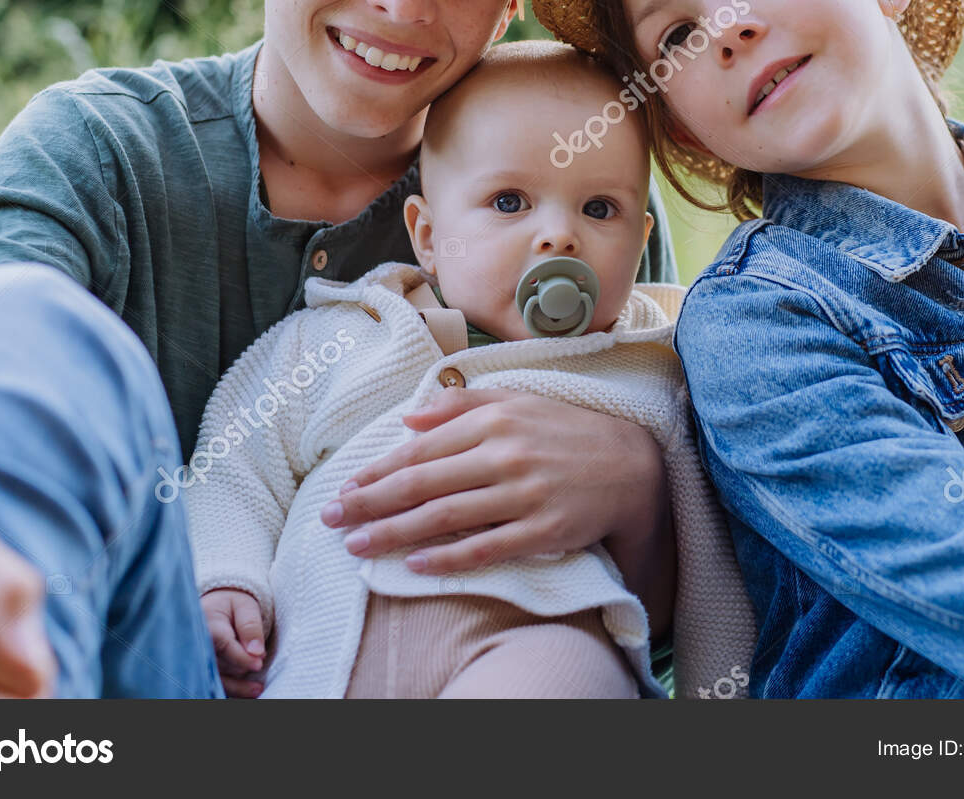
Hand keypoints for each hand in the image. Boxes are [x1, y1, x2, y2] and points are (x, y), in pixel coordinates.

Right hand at [201, 588, 266, 697]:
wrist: (215, 605)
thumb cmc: (232, 603)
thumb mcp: (245, 605)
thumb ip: (251, 626)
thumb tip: (256, 652)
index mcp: (207, 624)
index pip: (223, 645)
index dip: (241, 657)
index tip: (259, 663)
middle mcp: (198, 643)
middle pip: (222, 664)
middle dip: (243, 664)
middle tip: (260, 659)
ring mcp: (198, 658)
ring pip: (220, 678)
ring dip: (240, 681)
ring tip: (258, 687)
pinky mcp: (202, 669)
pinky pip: (217, 684)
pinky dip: (235, 690)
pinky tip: (252, 691)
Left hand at [321, 387, 668, 578]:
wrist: (631, 465)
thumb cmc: (565, 430)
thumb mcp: (517, 400)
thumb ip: (462, 404)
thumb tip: (409, 418)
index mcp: (494, 419)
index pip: (421, 448)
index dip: (378, 470)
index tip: (345, 487)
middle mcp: (505, 454)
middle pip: (423, 482)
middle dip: (370, 503)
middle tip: (332, 519)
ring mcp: (524, 494)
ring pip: (446, 516)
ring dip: (396, 533)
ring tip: (359, 545)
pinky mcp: (544, 530)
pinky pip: (486, 547)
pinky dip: (449, 557)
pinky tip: (416, 564)